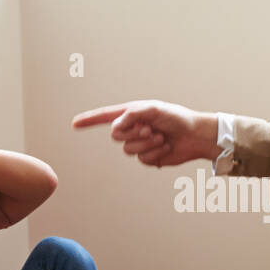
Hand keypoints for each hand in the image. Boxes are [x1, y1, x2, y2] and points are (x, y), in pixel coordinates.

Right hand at [71, 100, 217, 167]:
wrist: (195, 136)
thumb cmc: (177, 117)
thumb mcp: (154, 109)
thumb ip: (132, 114)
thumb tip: (115, 125)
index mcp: (132, 113)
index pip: (105, 117)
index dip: (89, 120)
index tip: (74, 124)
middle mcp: (133, 128)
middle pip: (116, 136)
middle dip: (133, 133)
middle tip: (150, 128)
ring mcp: (140, 143)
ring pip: (128, 150)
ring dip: (145, 144)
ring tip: (161, 138)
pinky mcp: (148, 157)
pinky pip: (142, 159)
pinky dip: (154, 153)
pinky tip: (165, 147)